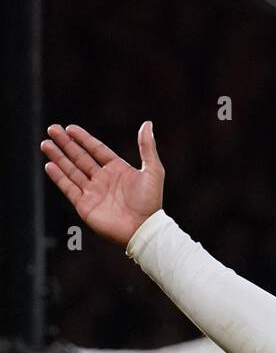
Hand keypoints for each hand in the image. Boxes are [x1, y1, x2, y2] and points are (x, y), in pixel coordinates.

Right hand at [41, 121, 163, 246]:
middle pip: (80, 157)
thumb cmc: (151, 203)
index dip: (83, 139)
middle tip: (52, 129)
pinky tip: (49, 165)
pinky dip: (58, 177)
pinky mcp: (85, 206)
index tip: (70, 128)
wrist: (144, 229)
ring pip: (71, 171)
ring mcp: (93, 193)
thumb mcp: (153, 171)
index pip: (96, 150)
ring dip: (58, 157)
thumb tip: (147, 123)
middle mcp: (103, 180)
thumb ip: (147, 147)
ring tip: (45, 144)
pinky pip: (69, 188)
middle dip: (65, 144)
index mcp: (118, 170)